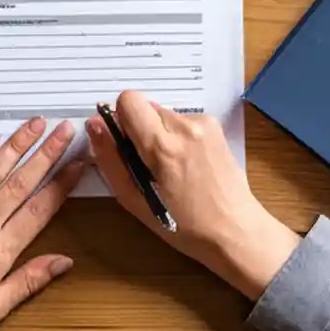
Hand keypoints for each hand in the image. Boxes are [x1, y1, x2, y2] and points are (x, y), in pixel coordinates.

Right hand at [86, 91, 300, 300]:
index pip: (129, 100)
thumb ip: (110, 159)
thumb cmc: (183, 226)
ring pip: (163, 114)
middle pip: (145, 107)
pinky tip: (186, 164)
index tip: (124, 143)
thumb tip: (94, 126)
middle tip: (147, 163)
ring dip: (158, 134)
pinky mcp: (215, 126)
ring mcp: (204, 124)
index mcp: (163, 146)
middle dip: (139, 130)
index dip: (120, 119)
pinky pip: (182, 120)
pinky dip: (177, 137)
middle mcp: (185, 127)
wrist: (235, 230)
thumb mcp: (135, 200)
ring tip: (170, 168)